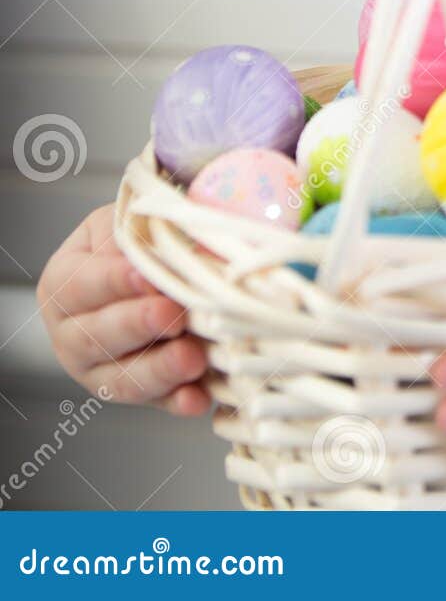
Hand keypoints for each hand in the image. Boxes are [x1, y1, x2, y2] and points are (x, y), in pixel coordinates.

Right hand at [37, 204, 210, 414]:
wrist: (168, 271)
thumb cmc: (145, 240)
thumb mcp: (136, 226)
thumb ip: (146, 234)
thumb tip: (181, 245)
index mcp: (64, 284)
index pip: (80, 285)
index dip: (112, 282)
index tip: (146, 276)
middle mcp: (73, 333)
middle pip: (96, 337)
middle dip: (136, 325)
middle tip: (172, 315)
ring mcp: (102, 370)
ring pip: (121, 379)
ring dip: (158, 370)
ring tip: (192, 358)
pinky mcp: (142, 393)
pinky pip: (157, 403)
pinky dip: (178, 401)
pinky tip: (197, 398)